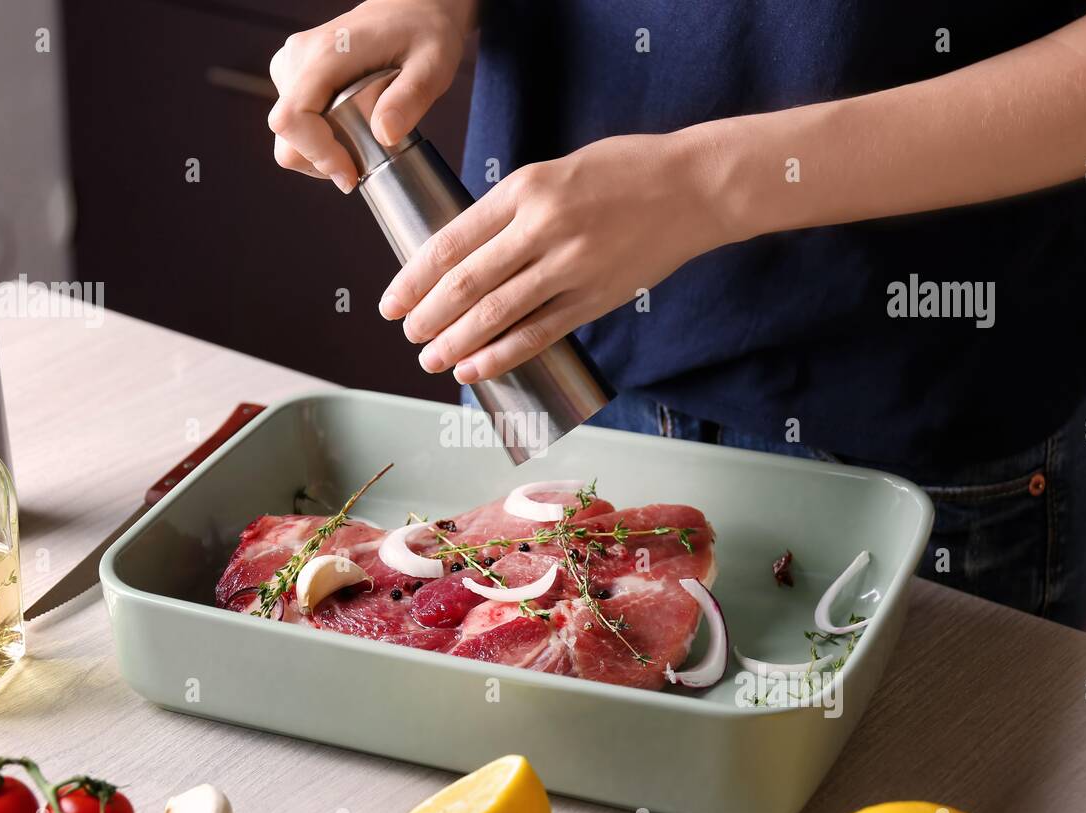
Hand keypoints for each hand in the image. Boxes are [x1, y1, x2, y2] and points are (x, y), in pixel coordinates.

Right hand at [267, 0, 473, 191]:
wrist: (415, 6)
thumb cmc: (425, 31)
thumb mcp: (433, 64)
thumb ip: (411, 97)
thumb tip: (385, 134)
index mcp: (326, 53)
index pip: (292, 117)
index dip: (316, 154)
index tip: (350, 175)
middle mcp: (299, 57)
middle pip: (286, 132)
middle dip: (320, 161)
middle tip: (359, 169)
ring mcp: (293, 64)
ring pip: (288, 132)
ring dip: (319, 153)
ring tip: (357, 148)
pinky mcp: (297, 74)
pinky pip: (295, 121)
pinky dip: (317, 140)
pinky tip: (347, 135)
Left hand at [379, 132, 734, 382]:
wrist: (693, 188)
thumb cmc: (624, 172)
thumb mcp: (555, 171)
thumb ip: (511, 210)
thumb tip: (464, 255)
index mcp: (526, 188)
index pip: (452, 241)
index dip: (414, 278)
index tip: (391, 301)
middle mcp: (543, 227)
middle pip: (467, 283)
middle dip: (427, 315)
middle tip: (406, 334)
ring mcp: (571, 266)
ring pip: (498, 313)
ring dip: (456, 342)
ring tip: (430, 359)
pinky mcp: (595, 297)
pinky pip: (538, 333)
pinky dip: (501, 355)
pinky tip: (474, 368)